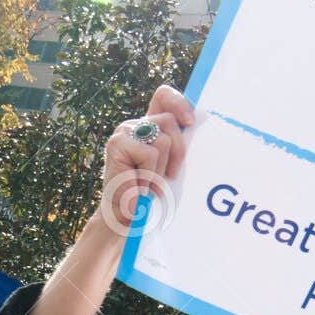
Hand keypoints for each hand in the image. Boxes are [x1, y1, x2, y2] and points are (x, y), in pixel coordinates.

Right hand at [95, 84, 194, 236]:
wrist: (122, 217)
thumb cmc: (148, 195)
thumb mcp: (167, 168)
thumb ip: (177, 147)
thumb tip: (197, 126)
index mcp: (149, 127)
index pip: (163, 97)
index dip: (179, 102)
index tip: (190, 122)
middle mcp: (135, 125)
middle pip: (170, 121)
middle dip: (178, 152)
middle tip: (169, 177)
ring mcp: (124, 132)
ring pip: (162, 140)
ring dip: (160, 170)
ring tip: (149, 184)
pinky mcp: (117, 144)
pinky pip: (150, 153)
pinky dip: (149, 174)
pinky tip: (139, 186)